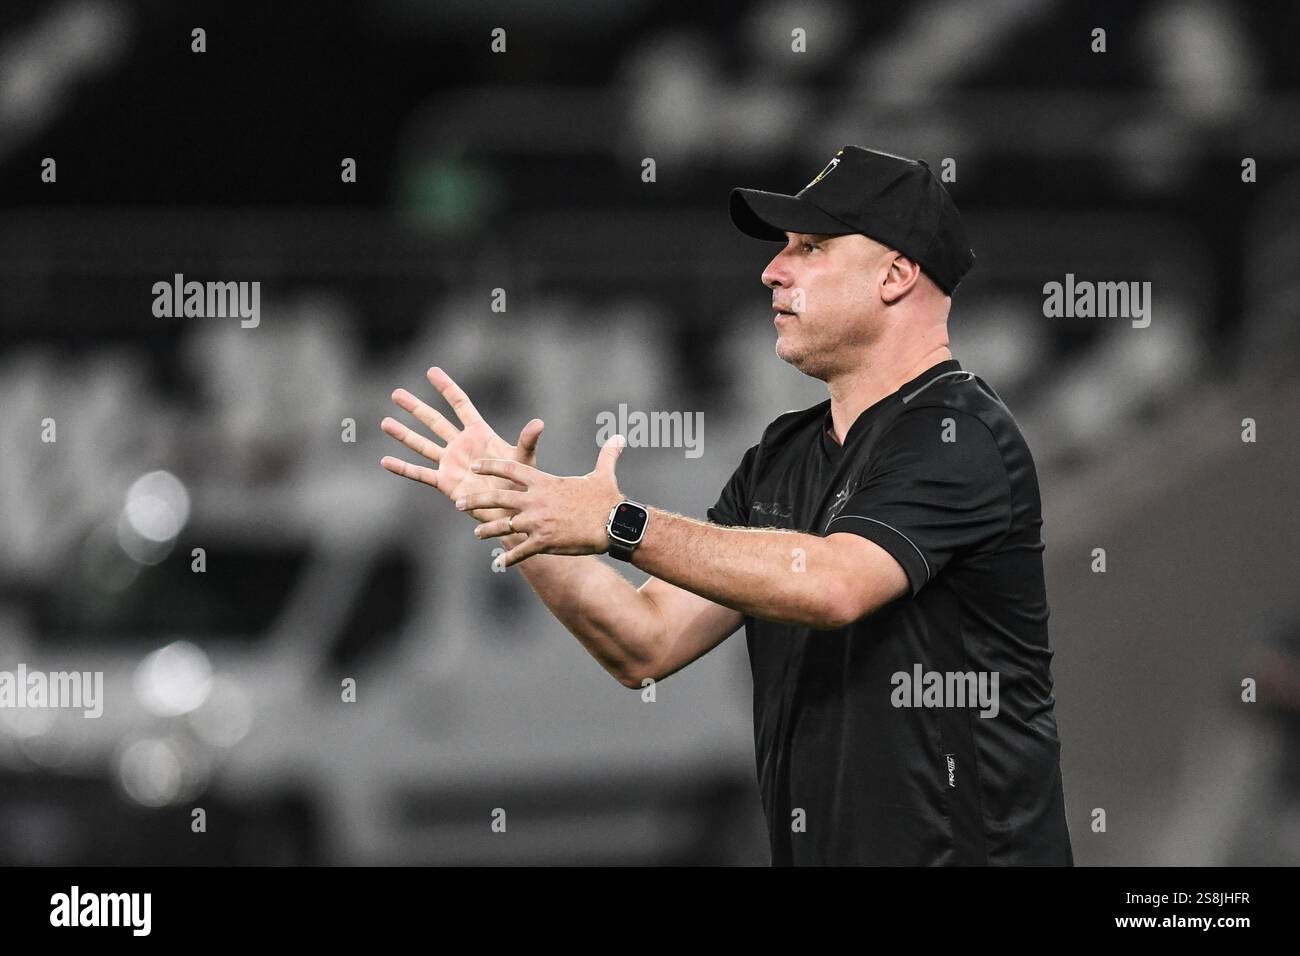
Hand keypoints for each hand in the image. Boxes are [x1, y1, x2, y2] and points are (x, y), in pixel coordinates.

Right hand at [379, 366, 543, 524]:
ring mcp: (450, 463)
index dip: (446, 388)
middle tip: (396, 393)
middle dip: (415, 408)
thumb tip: (539, 422)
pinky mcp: (445, 482)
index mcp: (479, 434)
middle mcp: (461, 446)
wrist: (512, 511)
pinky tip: (385, 461)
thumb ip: (527, 441)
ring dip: (404, 434)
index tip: (431, 371)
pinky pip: (420, 474)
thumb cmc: (521, 484)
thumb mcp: (524, 460)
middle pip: (434, 421)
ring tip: (385, 422)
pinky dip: (403, 468)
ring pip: (422, 444)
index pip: (460, 404)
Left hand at [455, 435, 627, 568]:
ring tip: (477, 533)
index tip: (475, 466)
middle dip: (476, 500)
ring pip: (504, 526)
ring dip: (488, 530)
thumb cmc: (608, 499)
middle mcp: (536, 500)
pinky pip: (520, 551)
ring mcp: (538, 522)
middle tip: (459, 503)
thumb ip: (607, 456)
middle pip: (498, 498)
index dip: (490, 466)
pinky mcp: (544, 542)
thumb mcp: (604, 474)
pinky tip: (498, 564)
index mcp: (545, 482)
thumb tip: (621, 438)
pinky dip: (508, 558)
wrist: (614, 524)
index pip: (510, 469)